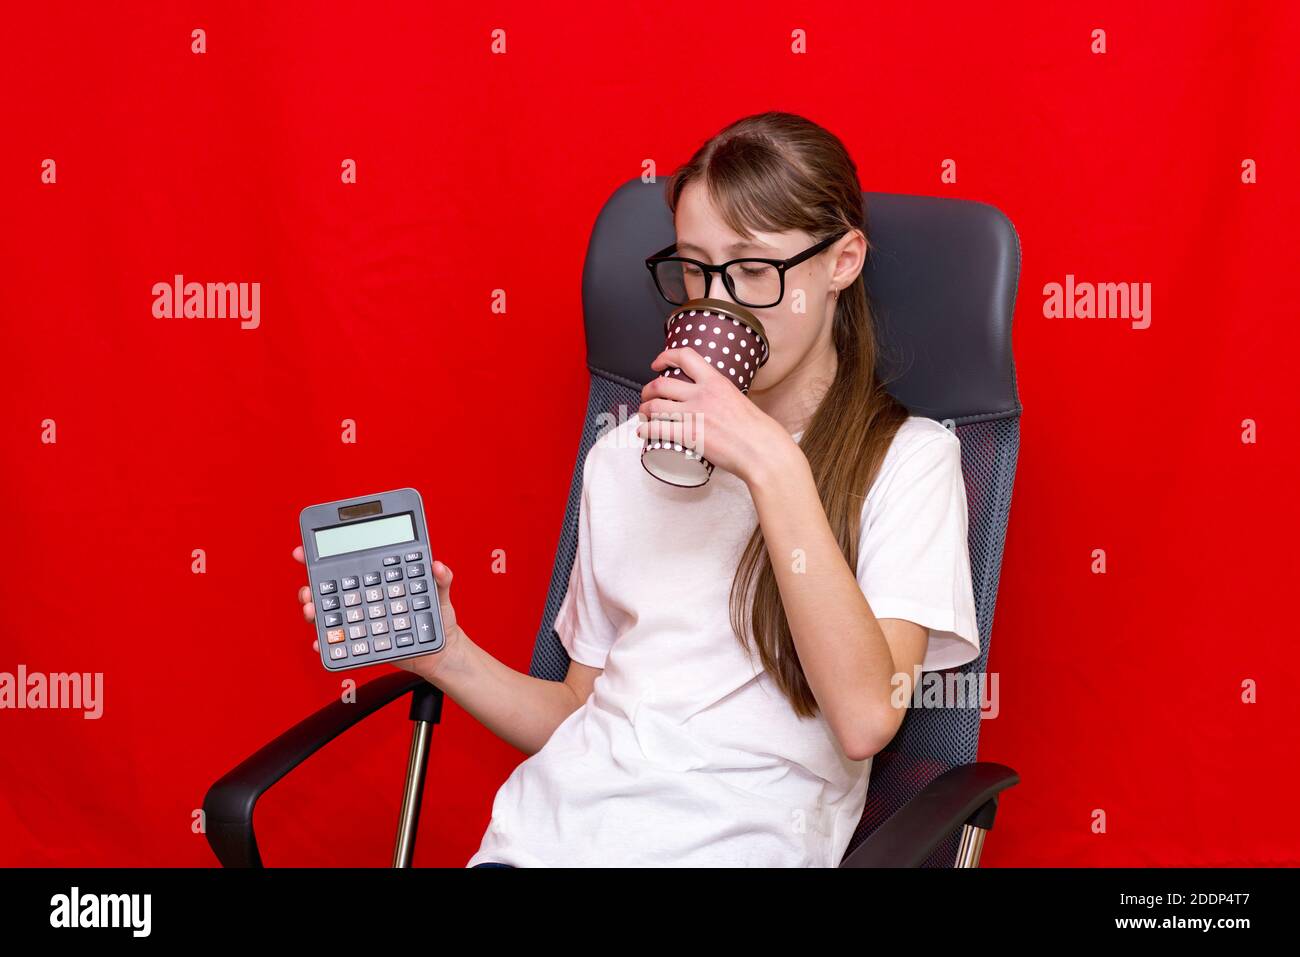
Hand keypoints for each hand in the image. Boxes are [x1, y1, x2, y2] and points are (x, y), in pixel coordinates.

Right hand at [293, 546, 464, 681]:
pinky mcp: (363, 642)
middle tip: (308, 591)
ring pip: (329, 615)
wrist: (440, 653)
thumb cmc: (438, 620)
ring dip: (315, 612)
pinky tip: (321, 643)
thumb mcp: (440, 595)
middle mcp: (365, 599)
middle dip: (311, 587)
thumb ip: (441, 579)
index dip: (323, 556)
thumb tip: (437, 566)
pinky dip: (327, 644)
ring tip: (313, 612)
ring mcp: (361, 621)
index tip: (303, 552)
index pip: (348, 564)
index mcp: (378, 580)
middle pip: (329, 589)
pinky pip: (340, 643)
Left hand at [637, 346, 798, 485]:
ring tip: (643, 415)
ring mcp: (693, 415)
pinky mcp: (688, 435)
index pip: (685, 356)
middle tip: (646, 397)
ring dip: (643, 410)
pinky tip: (643, 432)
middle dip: (647, 390)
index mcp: (716, 382)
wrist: (761, 450)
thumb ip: (722, 397)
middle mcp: (701, 394)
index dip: (665, 357)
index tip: (657, 364)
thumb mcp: (739, 400)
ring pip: (654, 406)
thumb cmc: (757, 431)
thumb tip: (714, 403)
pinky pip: (656, 429)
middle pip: (661, 384)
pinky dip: (645, 430)